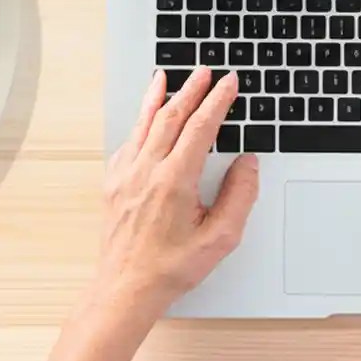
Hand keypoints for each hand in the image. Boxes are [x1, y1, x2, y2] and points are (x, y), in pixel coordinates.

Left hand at [93, 67, 259, 321]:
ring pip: (143, 124)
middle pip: (170, 116)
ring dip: (158, 97)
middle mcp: (146, 170)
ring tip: (165, 76)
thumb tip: (247, 164)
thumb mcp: (220, 238)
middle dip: (190, 89)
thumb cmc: (170, 268)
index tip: (229, 83)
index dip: (217, 101)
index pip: (200, 127)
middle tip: (204, 71)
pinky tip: (145, 119)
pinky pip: (128, 142)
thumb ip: (239, 196)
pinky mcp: (112, 183)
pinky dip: (140, 123)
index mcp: (174, 180)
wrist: (125, 288)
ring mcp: (125, 175)